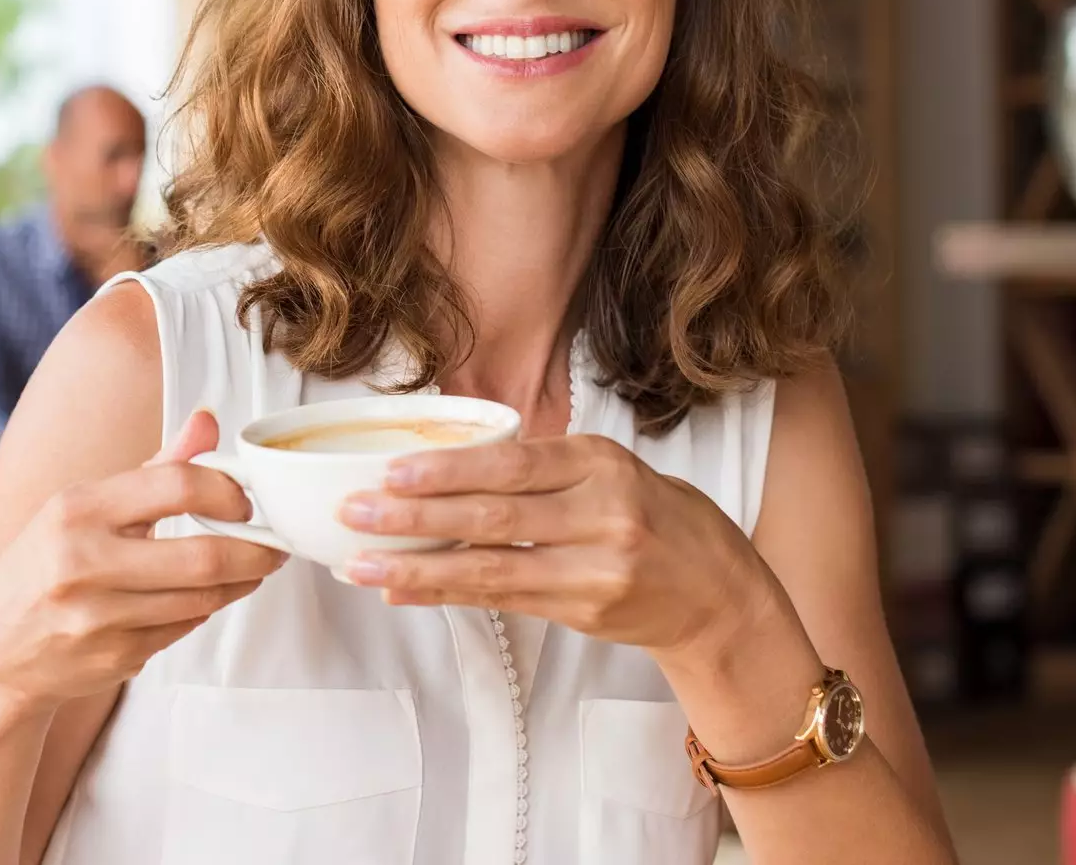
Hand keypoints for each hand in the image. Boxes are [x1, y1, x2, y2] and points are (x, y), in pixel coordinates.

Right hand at [0, 411, 285, 713]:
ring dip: (239, 583)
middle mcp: (83, 563)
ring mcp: (99, 618)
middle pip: (204, 555)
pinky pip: (184, 629)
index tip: (244, 501)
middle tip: (273, 545)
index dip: (227, 491)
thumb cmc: (41, 566)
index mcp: (75, 509)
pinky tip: (202, 596)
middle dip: (255, 551)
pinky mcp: (114, 659)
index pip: (176, 485)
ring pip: (202, 598)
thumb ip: (155, 467)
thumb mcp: (82, 507)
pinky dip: (203, 610)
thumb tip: (209, 421)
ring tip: (251, 567)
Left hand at [336, 433, 771, 655]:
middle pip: (493, 516)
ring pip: (490, 566)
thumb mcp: (611, 471)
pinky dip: (446, 594)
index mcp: (601, 463)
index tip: (392, 471)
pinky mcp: (584, 611)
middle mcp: (601, 515)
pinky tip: (402, 591)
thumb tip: (446, 468)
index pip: (513, 464)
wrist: (720, 593)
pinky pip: (502, 600)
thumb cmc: (658, 519)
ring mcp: (594, 569)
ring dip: (418, 567)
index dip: (449, 470)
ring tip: (362, 564)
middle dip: (415, 516)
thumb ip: (543, 468)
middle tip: (355, 513)